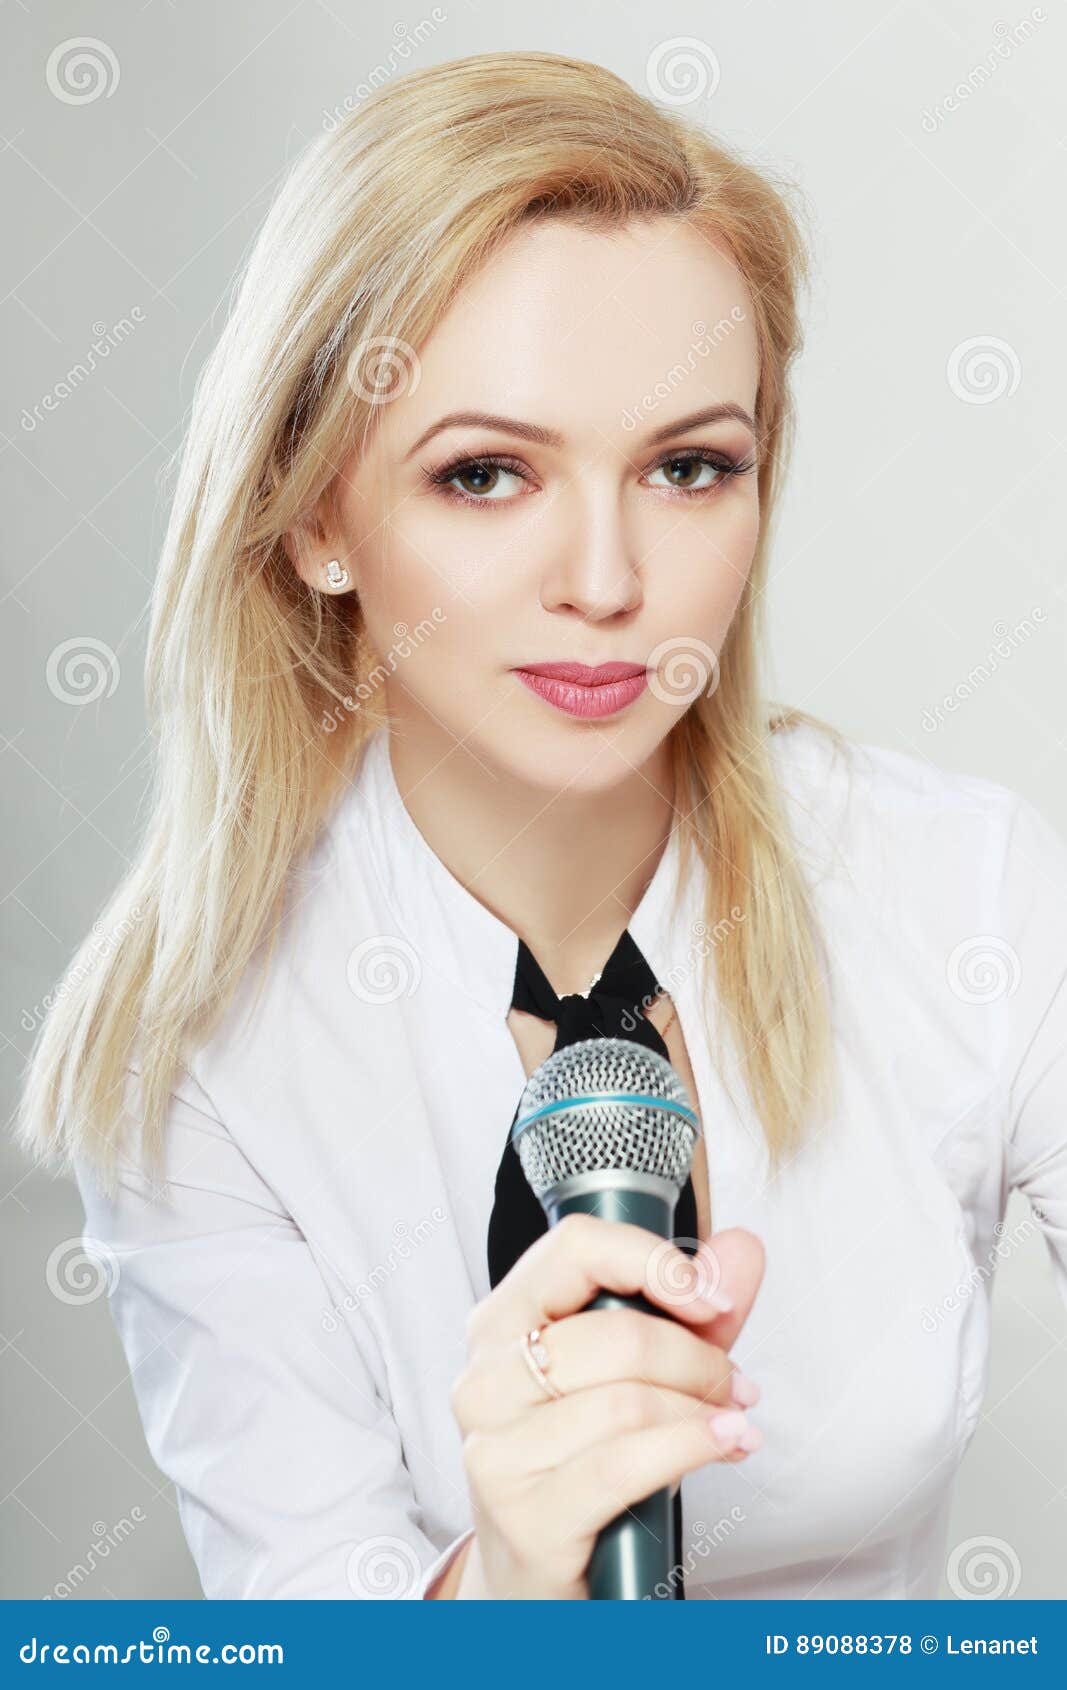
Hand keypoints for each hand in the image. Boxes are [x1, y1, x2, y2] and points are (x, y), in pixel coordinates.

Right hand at [447, 1216, 764, 1598]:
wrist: (534, 1576)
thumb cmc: (582, 1459)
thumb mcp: (639, 1374)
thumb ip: (689, 1311)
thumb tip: (742, 1249)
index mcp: (502, 1322)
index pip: (574, 1248)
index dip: (654, 1262)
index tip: (712, 1299)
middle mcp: (486, 1378)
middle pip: (618, 1334)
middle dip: (698, 1358)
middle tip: (735, 1385)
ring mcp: (498, 1450)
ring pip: (627, 1401)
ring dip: (702, 1411)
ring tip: (731, 1423)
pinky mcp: (524, 1516)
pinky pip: (623, 1465)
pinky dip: (689, 1448)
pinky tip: (723, 1444)